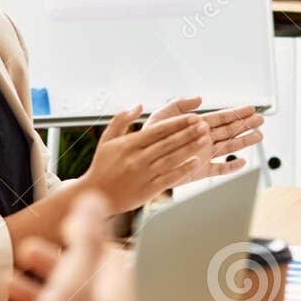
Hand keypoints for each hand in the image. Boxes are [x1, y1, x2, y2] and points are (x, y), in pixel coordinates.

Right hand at [9, 192, 134, 300]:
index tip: (59, 231)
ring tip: (7, 284)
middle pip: (83, 283)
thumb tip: (96, 201)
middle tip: (25, 256)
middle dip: (50, 265)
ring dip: (34, 292)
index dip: (84, 241)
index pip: (112, 260)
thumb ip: (84, 241)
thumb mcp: (74, 284)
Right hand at [83, 104, 209, 210]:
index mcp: (129, 144)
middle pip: (168, 143)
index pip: (158, 130)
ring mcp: (144, 174)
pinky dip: (183, 170)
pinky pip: (169, 178)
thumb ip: (121, 120)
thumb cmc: (102, 166)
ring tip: (205, 139)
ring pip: (171, 159)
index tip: (192, 117)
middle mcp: (137, 158)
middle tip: (205, 125)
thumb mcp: (107, 140)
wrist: (96, 196)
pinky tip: (196, 162)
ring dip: (190, 148)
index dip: (177, 123)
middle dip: (188, 133)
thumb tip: (138, 105)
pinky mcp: (148, 189)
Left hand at [147, 96, 263, 181]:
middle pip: (229, 131)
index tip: (251, 108)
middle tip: (261, 119)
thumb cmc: (148, 139)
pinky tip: (242, 162)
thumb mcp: (161, 116)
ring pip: (228, 147)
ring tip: (259, 135)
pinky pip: (219, 170)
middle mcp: (202, 139)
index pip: (220, 117)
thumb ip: (178, 105)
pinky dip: (231, 167)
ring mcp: (203, 155)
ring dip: (243, 141)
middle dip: (245, 124)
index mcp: (195, 125)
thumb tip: (199, 98)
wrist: (141, 163)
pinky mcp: (199, 172)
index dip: (236, 112)